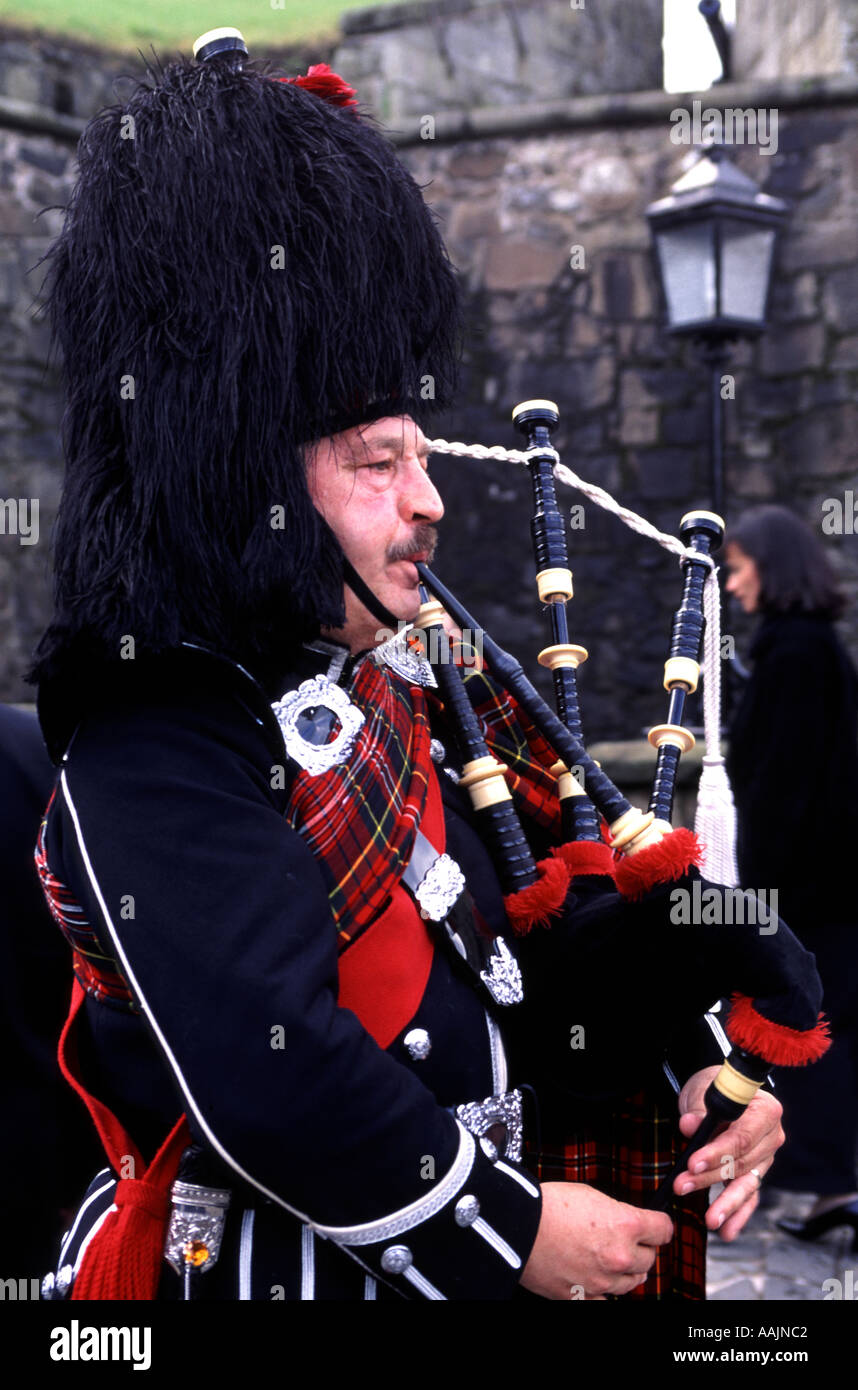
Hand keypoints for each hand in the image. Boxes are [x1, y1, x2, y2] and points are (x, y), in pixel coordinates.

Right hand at [520, 1182, 673, 1299]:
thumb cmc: (548, 1206)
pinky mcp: (584, 1297)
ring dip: (626, 1270)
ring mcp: (603, 1280)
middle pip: (649, 1258)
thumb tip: (628, 1223)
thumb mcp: (591, 1195)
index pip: (664, 1230)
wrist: (516, 1226)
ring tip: (610, 1258)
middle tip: (625, 1239)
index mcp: (625, 1225)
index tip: (656, 1225)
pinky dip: (604, 1289)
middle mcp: (619, 1256)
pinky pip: (607, 1299)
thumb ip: (617, 1213)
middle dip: (640, 1248)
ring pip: (633, 1282)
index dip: (659, 1225)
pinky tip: (595, 1275)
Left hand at [674, 1065, 784, 1240]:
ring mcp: (766, 1158)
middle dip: (709, 1177)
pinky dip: (738, 1215)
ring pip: (745, 1184)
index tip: (692, 1163)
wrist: (722, 1094)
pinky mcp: (756, 1173)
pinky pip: (749, 1197)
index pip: (741, 1137)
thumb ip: (698, 1110)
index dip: (717, 1153)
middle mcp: (771, 1136)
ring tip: (709, 1220)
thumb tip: (689, 1125)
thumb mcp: (702, 1090)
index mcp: (765, 1111)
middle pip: (740, 1163)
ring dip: (725, 1203)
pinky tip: (726, 1231)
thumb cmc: (713, 1088)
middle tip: (681, 1185)